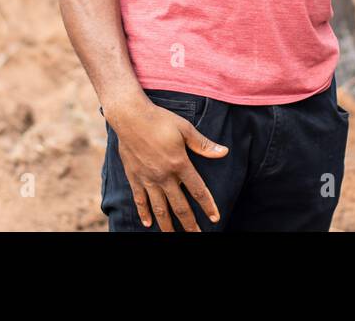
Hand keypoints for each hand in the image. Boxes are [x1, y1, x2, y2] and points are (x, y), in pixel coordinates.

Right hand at [108, 98, 226, 230]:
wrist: (130, 116)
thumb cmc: (159, 120)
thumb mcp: (185, 129)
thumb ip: (203, 144)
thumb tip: (224, 152)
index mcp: (179, 164)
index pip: (198, 190)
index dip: (208, 206)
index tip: (215, 218)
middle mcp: (164, 176)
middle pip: (179, 206)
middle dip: (189, 224)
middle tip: (197, 235)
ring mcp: (148, 179)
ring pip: (160, 209)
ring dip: (168, 225)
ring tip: (174, 236)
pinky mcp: (134, 177)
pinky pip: (140, 200)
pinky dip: (144, 213)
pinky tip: (148, 224)